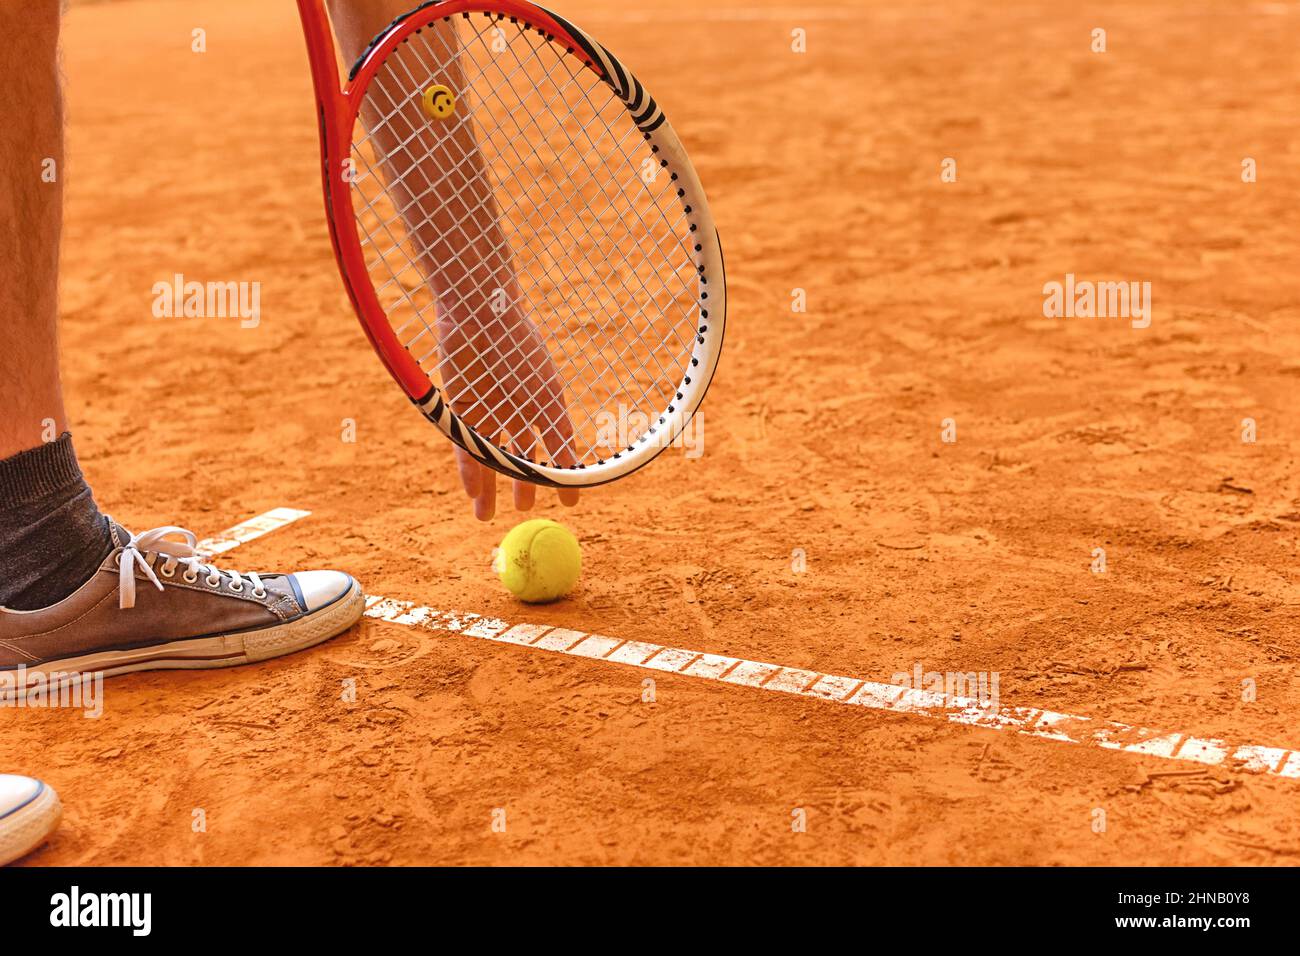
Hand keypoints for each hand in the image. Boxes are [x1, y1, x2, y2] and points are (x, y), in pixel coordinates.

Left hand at [438, 300, 580, 520]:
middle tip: (524, 511)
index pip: (553, 446)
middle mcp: (514, 409)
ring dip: (488, 487)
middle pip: (517, 454)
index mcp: (542, 403)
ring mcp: (486, 410)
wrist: (482, 318)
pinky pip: (463, 447)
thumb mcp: (547, 400)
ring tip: (485, 516)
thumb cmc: (522, 353)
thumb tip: (575, 476)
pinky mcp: (459, 409)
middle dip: (519, 483)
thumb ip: (559, 439)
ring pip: (488, 457)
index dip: (558, 473)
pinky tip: (472, 493)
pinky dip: (468, 471)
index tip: (567, 502)